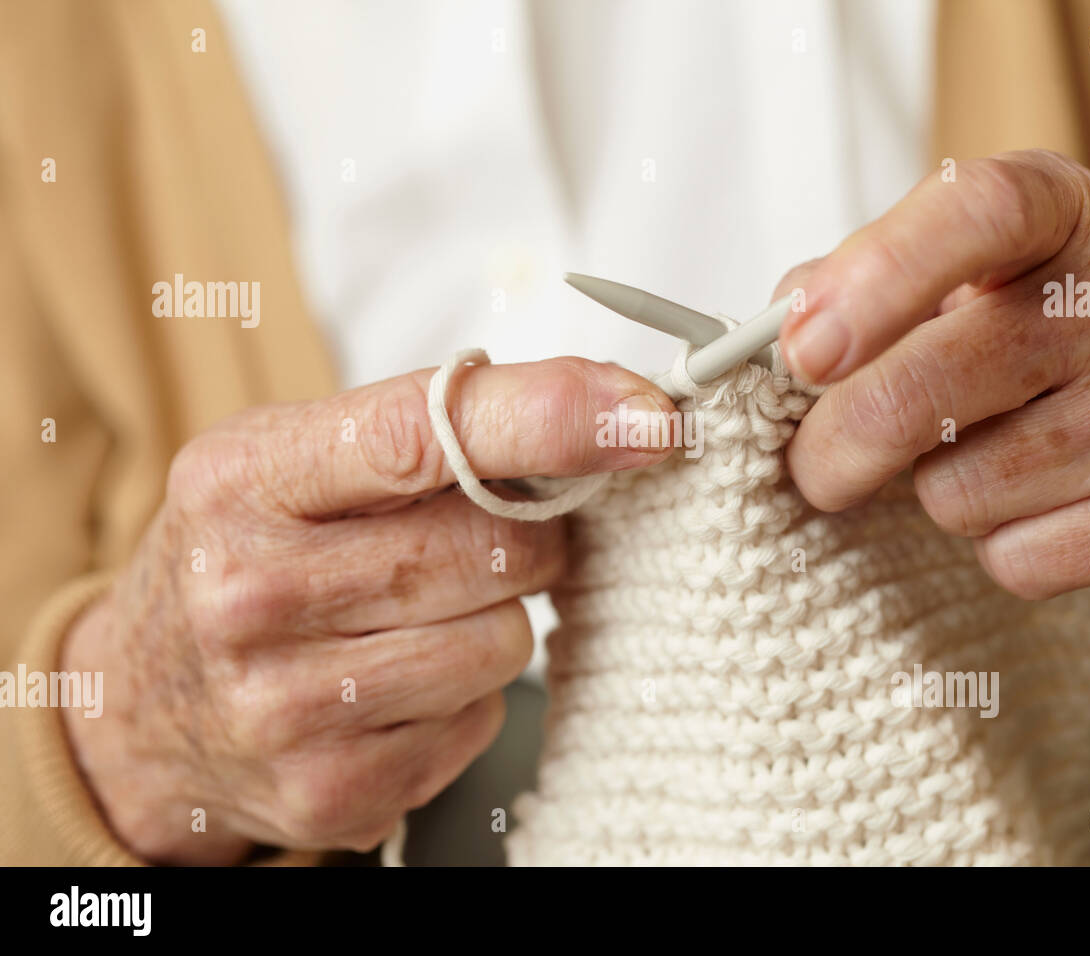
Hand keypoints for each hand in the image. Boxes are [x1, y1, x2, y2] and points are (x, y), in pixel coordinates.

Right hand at [61, 358, 674, 862]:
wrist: (143, 705)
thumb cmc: (246, 556)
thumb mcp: (295, 459)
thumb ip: (433, 425)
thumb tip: (609, 409)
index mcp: (244, 481)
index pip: (425, 436)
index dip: (554, 418)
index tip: (648, 415)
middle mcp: (251, 595)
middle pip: (495, 548)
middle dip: (527, 534)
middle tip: (485, 533)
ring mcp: (289, 706)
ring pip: (505, 641)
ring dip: (495, 618)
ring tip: (418, 613)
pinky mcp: (336, 790)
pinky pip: (482, 718)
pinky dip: (466, 692)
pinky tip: (399, 681)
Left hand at [775, 149, 1089, 598]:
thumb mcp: (1004, 252)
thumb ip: (882, 274)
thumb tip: (777, 332)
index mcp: (1067, 214)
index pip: (972, 216)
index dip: (870, 282)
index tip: (798, 351)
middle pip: (919, 397)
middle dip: (831, 449)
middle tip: (818, 461)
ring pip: (954, 494)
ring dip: (936, 490)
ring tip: (993, 451)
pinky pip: (1013, 560)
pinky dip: (998, 543)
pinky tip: (1042, 499)